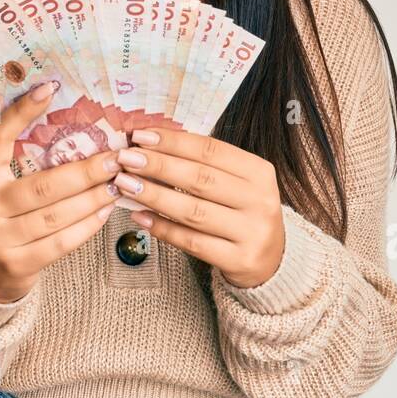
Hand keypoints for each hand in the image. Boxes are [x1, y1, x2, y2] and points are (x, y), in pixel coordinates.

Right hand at [0, 81, 122, 302]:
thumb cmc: (5, 220)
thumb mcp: (2, 189)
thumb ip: (25, 163)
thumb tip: (76, 127)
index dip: (20, 113)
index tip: (49, 88)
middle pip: (41, 186)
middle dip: (85, 170)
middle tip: (117, 157)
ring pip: (55, 215)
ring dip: (93, 198)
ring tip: (119, 184)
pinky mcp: (17, 264)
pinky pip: (61, 242)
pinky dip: (87, 225)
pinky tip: (105, 211)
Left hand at [113, 129, 283, 288]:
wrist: (271, 260)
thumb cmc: (243, 212)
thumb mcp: (237, 182)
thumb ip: (203, 164)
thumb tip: (151, 144)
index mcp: (259, 172)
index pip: (211, 150)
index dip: (173, 142)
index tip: (141, 136)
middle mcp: (260, 201)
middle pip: (200, 179)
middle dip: (158, 166)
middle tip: (126, 158)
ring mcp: (251, 232)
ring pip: (193, 212)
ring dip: (154, 196)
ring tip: (125, 184)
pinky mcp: (239, 260)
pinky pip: (192, 242)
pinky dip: (163, 228)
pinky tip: (140, 216)